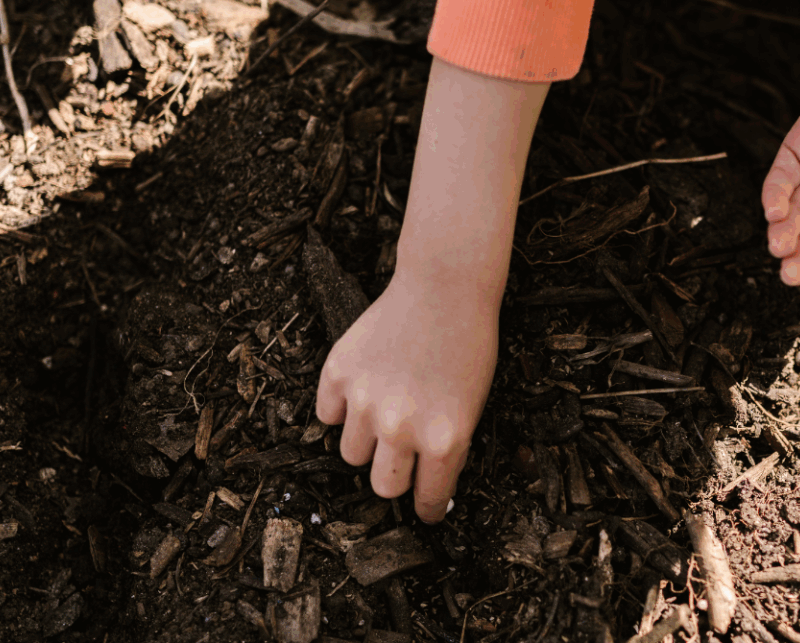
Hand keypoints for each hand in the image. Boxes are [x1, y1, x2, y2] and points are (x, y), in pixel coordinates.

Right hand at [315, 270, 498, 522]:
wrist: (445, 288)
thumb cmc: (468, 345)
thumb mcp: (472, 407)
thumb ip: (446, 448)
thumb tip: (425, 487)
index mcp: (443, 440)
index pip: (427, 499)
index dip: (428, 509)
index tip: (427, 511)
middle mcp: (401, 427)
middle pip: (383, 486)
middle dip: (395, 476)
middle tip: (404, 454)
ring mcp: (365, 400)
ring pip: (350, 454)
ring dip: (366, 442)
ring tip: (384, 411)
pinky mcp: (338, 373)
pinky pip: (327, 414)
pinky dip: (341, 408)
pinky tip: (362, 389)